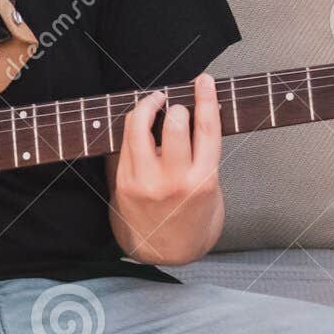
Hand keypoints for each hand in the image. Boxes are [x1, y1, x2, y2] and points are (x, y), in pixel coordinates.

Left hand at [108, 74, 223, 265]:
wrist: (167, 252)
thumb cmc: (194, 218)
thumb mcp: (211, 188)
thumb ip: (201, 156)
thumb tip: (191, 118)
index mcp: (203, 179)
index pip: (206, 129)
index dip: (205, 99)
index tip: (203, 80)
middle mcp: (173, 180)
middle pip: (173, 124)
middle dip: (174, 106)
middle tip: (174, 103)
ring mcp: (144, 182)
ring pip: (139, 129)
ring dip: (147, 109)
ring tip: (153, 103)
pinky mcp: (123, 183)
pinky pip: (124, 145)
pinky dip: (132, 129)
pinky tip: (139, 126)